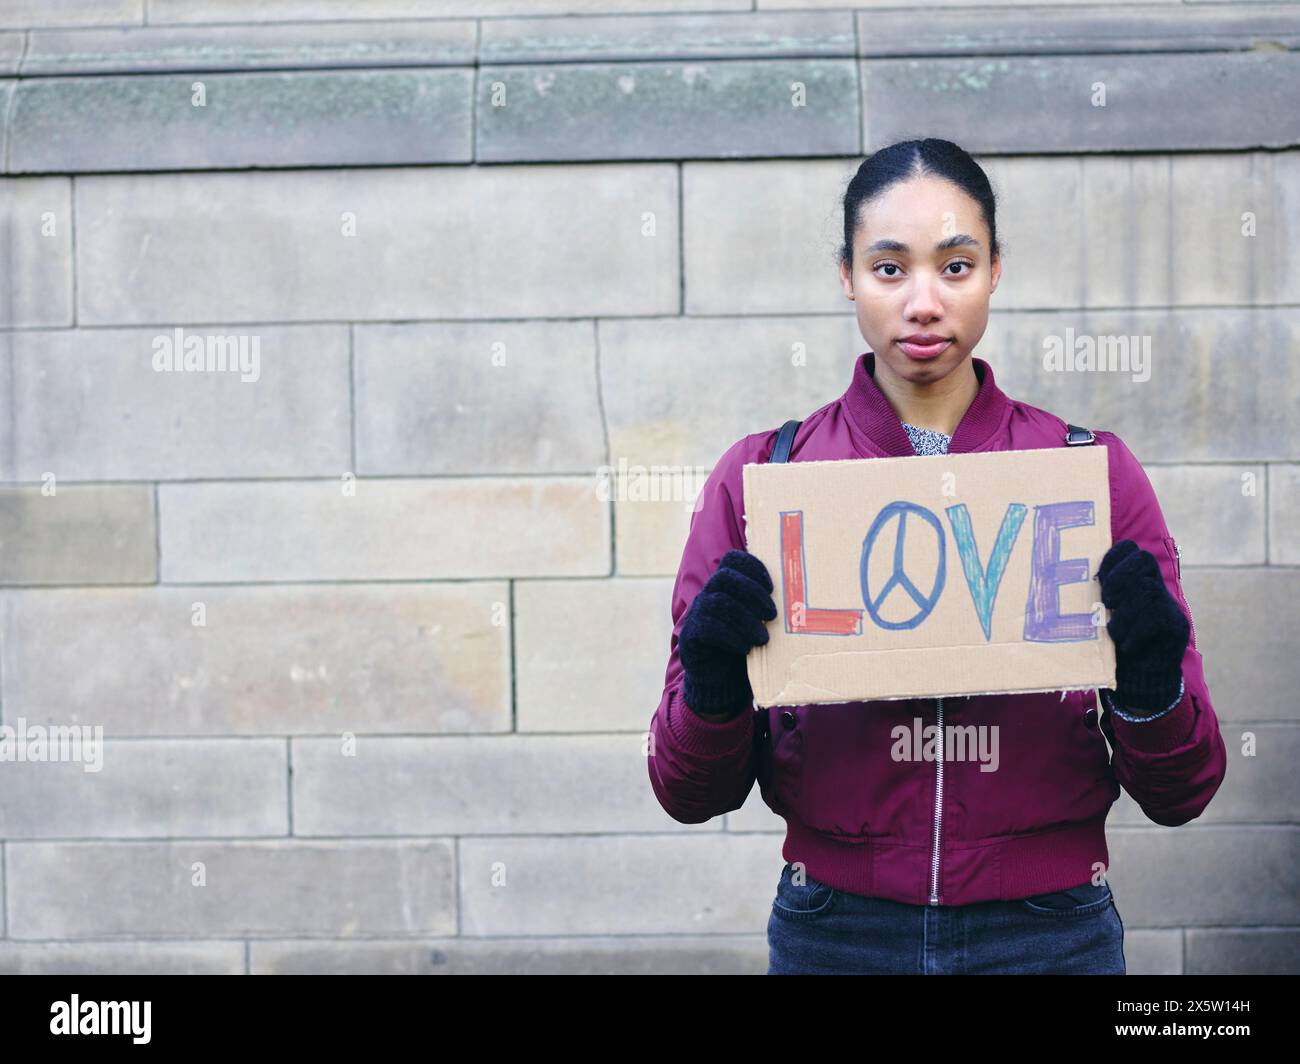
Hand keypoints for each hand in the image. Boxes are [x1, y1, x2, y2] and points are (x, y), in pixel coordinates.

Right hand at [678, 550, 777, 719]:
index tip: (772, 586)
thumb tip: (803, 601)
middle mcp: (707, 595)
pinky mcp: (690, 636)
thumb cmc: (745, 647)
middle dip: (752, 592)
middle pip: (724, 577)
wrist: (721, 681)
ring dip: (745, 619)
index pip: (732, 560)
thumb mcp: (759, 624)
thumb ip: (769, 608)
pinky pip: (707, 627)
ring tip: (763, 638)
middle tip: (772, 614)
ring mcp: (696, 614)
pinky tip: (745, 647)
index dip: (752, 567)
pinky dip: (730, 636)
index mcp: (724, 587)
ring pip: (718, 603)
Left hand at [1097, 539, 1188, 714]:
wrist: (1138, 680)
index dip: (1114, 556)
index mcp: (1135, 581)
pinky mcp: (1177, 626)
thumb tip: (1061, 580)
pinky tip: (1127, 646)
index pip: (1130, 550)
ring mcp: (1170, 606)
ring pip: (1148, 591)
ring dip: (1124, 614)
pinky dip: (1135, 633)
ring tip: (1114, 633)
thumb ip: (1095, 597)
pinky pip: (1156, 617)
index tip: (1097, 576)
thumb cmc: (1111, 645)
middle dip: (1121, 577)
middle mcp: (1156, 588)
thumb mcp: (1100, 616)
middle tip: (1107, 601)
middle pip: (1144, 560)